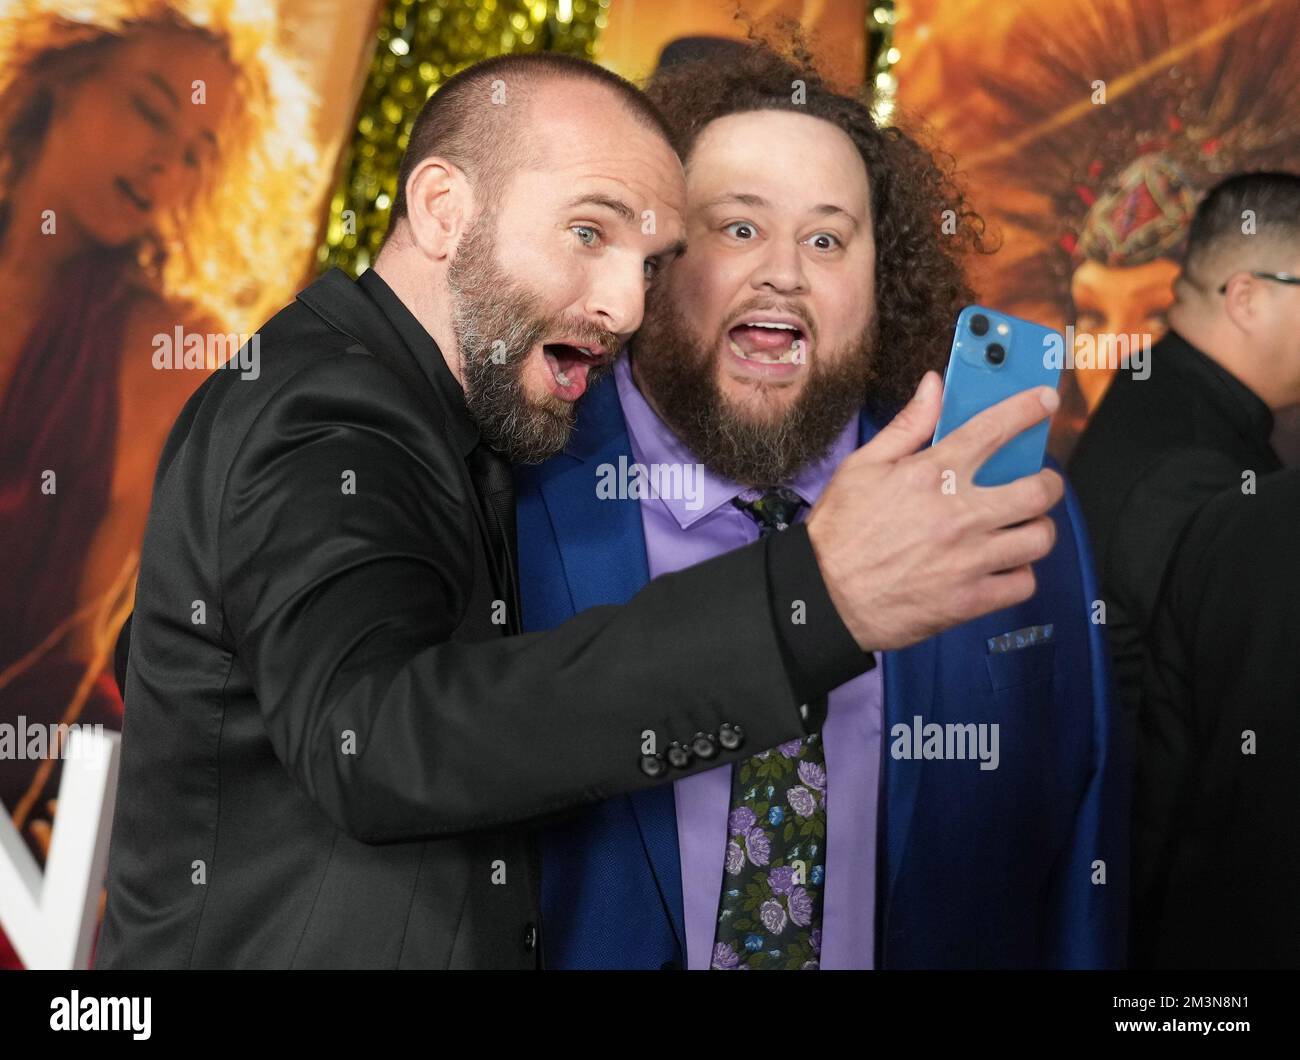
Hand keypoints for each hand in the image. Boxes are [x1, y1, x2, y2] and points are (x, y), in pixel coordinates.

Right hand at [806, 371, 1063, 650]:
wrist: (823, 597)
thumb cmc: (839, 533)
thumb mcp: (862, 466)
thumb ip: (907, 426)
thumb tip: (933, 386)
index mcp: (932, 475)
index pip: (996, 430)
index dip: (1029, 410)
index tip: (1045, 403)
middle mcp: (959, 514)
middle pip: (1038, 490)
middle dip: (1048, 482)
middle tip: (1039, 484)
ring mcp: (968, 560)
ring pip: (1039, 538)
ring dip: (1037, 529)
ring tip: (1021, 528)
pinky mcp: (969, 600)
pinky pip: (1023, 584)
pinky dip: (1019, 574)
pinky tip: (1003, 566)